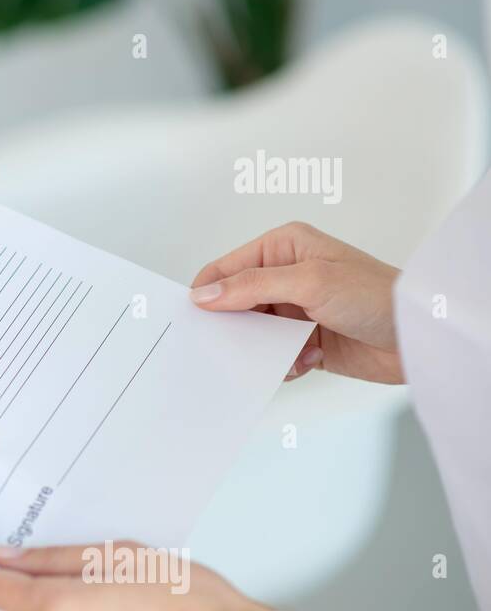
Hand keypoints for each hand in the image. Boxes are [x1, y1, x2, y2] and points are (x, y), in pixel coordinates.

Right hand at [188, 222, 402, 383]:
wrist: (417, 338)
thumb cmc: (378, 295)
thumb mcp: (310, 282)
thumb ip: (252, 286)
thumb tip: (206, 294)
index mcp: (284, 247)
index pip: (227, 268)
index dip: (207, 291)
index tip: (192, 317)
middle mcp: (286, 275)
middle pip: (235, 303)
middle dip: (235, 326)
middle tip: (232, 343)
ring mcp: (295, 309)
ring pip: (252, 334)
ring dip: (262, 348)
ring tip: (286, 350)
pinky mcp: (303, 340)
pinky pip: (272, 356)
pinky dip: (282, 363)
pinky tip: (308, 359)